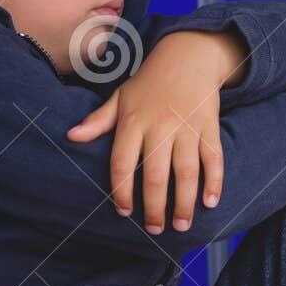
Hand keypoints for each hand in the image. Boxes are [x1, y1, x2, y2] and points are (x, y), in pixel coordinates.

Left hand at [66, 29, 246, 232]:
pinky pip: (213, 159)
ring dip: (184, 203)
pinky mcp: (209, 128)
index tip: (124, 211)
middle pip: (155, 175)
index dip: (122, 191)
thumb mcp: (120, 97)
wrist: (188, 56)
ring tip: (181, 226)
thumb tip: (71, 136)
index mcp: (133, 122)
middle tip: (154, 229)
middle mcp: (160, 127)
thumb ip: (98, 121)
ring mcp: (187, 128)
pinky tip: (211, 202)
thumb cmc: (149, 83)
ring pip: (186, 172)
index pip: (122, 164)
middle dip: (155, 207)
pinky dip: (214, 182)